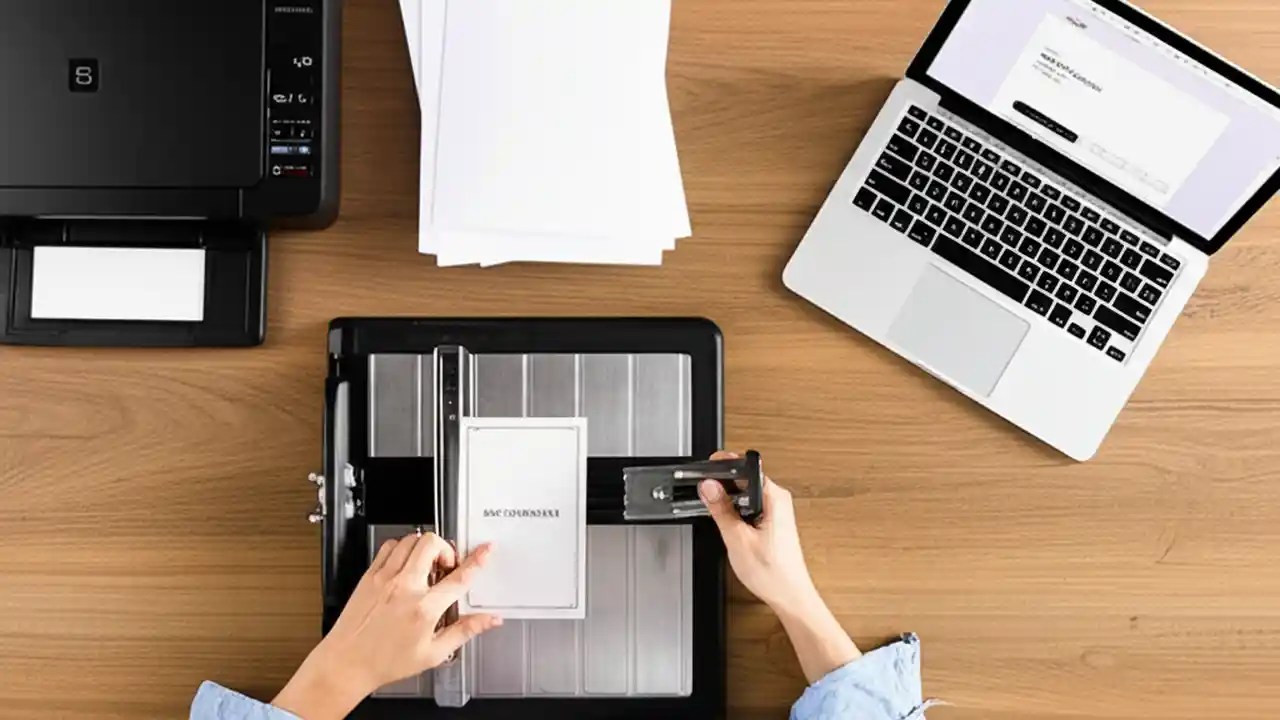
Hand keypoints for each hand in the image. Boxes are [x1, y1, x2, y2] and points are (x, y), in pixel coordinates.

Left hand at [273, 534, 501, 719]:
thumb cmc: (385, 662)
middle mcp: (404, 588)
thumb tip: (489, 621)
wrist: (346, 663)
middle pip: (432, 544)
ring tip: (427, 565)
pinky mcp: (369, 576)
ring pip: (411, 539)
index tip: (485, 550)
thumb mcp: (433, 653)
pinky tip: (405, 564)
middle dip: (446, 550)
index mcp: (424, 609)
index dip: (477, 560)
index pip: (459, 577)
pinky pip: (389, 546)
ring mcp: (385, 579)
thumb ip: (465, 631)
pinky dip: (402, 548)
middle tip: (446, 566)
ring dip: (425, 547)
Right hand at [698, 451, 818, 610]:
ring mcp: (777, 510)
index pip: (745, 468)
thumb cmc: (773, 573)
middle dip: (723, 485)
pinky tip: (730, 526)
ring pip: (746, 494)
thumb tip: (709, 487)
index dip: (723, 466)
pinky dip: (737, 512)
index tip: (706, 470)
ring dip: (729, 501)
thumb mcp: (737, 539)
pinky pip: (751, 506)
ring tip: (717, 514)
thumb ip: (721, 509)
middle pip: (744, 479)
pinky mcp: (773, 520)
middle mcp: (779, 500)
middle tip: (706, 497)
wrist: (790, 595)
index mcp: (775, 497)